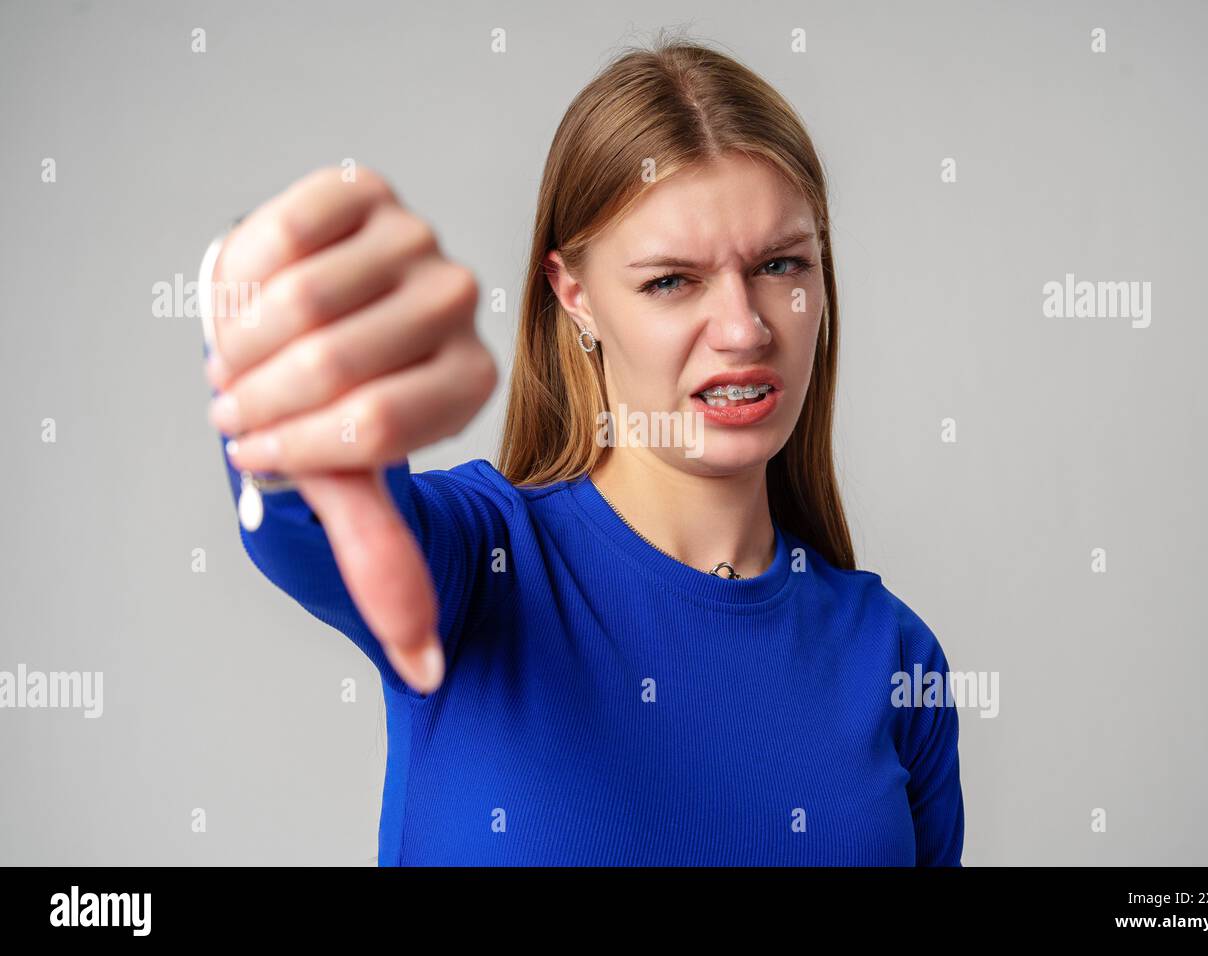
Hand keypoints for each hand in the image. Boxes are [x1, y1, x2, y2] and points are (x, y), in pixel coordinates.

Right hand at [206, 166, 496, 692]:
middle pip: (334, 364)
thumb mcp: (355, 484)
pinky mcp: (366, 191)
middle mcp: (460, 304)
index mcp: (469, 381)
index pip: (372, 427)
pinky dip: (246, 272)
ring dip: (244, 341)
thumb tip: (426, 670)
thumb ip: (386, 564)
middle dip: (261, 398)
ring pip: (305, 297)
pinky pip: (284, 230)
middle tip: (236, 406)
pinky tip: (248, 297)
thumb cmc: (332, 407)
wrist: (316, 324)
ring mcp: (417, 240)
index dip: (294, 448)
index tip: (257, 451)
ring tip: (236, 360)